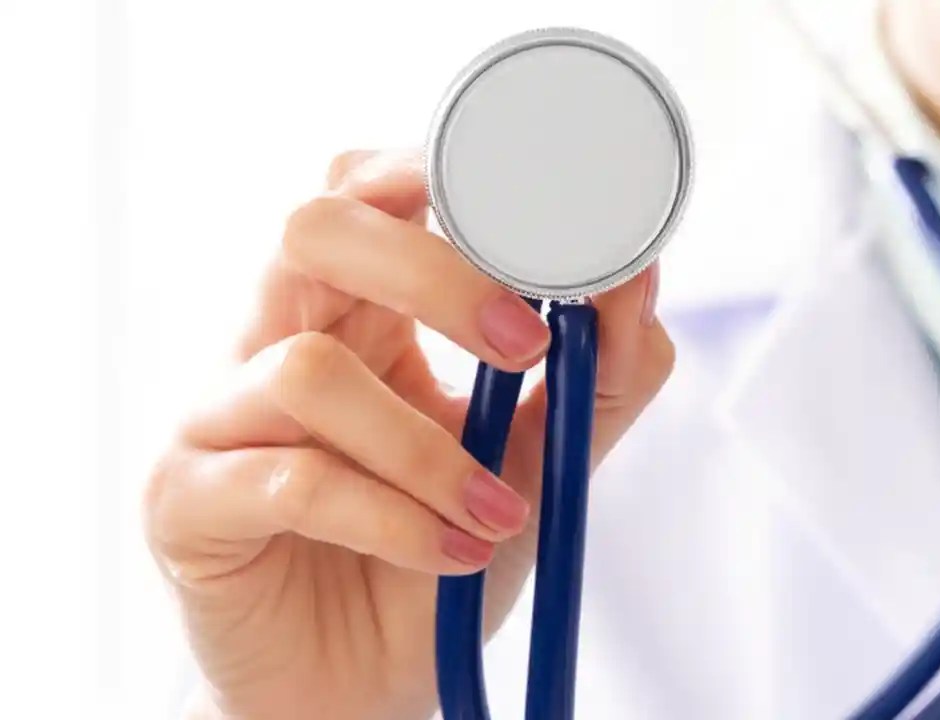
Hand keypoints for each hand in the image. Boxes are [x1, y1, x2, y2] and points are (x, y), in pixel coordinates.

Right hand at [146, 150, 674, 719]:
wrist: (369, 683)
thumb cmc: (443, 552)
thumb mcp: (539, 458)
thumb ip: (596, 376)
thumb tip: (638, 277)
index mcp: (359, 310)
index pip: (369, 188)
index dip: (439, 174)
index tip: (542, 218)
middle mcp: (278, 340)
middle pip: (314, 228)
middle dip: (432, 274)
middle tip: (523, 343)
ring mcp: (221, 415)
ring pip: (305, 367)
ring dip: (426, 448)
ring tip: (496, 512)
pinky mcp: (186, 499)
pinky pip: (288, 480)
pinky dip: (391, 519)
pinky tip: (447, 554)